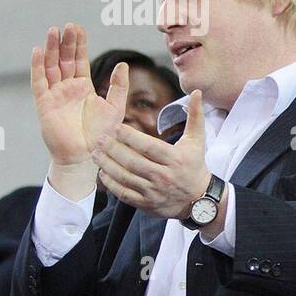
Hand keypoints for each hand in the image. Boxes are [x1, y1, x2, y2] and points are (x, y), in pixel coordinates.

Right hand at [30, 24, 126, 167]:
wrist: (87, 155)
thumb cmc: (101, 135)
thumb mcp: (115, 107)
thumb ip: (119, 86)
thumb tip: (122, 64)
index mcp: (83, 87)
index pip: (79, 60)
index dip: (78, 45)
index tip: (78, 28)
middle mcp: (67, 88)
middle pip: (63, 59)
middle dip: (65, 42)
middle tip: (67, 26)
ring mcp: (54, 94)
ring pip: (50, 66)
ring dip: (50, 49)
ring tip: (52, 32)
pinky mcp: (44, 103)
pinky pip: (39, 82)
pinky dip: (37, 67)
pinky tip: (37, 51)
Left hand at [92, 90, 210, 219]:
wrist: (199, 199)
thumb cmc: (195, 165)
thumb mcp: (197, 140)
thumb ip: (195, 115)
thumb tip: (197, 91)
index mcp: (175, 159)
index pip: (148, 146)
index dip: (130, 137)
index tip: (116, 127)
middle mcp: (164, 176)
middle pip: (133, 161)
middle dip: (113, 149)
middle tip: (99, 138)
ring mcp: (154, 191)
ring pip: (125, 177)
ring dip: (107, 165)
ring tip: (95, 153)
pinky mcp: (147, 204)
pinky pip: (124, 193)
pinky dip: (111, 183)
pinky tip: (102, 172)